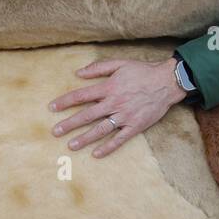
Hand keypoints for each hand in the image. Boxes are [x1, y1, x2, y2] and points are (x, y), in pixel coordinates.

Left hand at [47, 58, 186, 158]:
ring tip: (71, 145)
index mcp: (109, 88)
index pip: (82, 96)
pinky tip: (96, 154)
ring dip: (85, 138)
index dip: (65, 101)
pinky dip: (108, 147)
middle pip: (87, 115)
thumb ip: (98, 68)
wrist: (167, 82)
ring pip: (101, 130)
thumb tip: (78, 72)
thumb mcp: (120, 64)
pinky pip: (119, 139)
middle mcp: (114, 103)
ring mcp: (125, 117)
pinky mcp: (135, 126)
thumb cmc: (142, 71)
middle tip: (55, 131)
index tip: (52, 107)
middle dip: (70, 124)